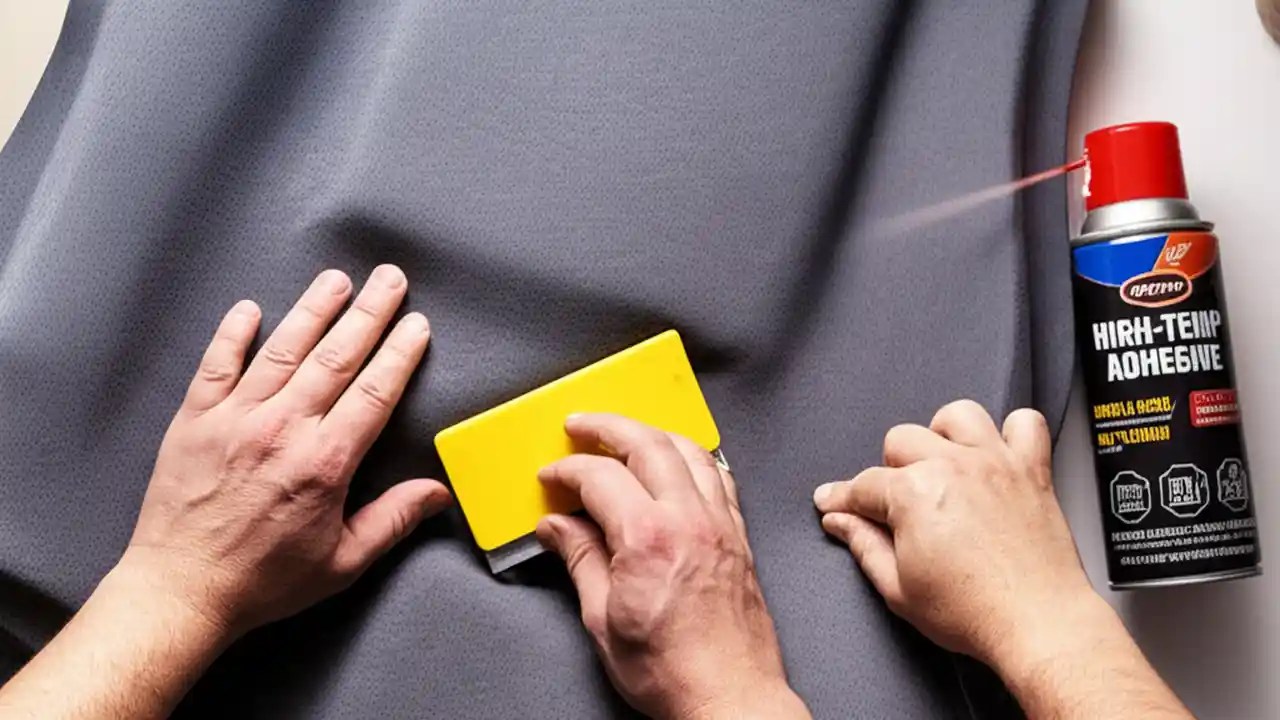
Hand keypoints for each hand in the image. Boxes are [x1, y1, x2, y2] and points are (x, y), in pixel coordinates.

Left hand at [125, 265, 450, 637]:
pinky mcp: (195, 421)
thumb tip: (438, 493)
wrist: (183, 590)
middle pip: (336, 357)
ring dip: (313, 310)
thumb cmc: (265, 581)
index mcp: (325, 462)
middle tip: (389, 278)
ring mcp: (236, 419)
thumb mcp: (344, 561)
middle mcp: (283, 429)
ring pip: (283, 350)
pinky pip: (216, 365)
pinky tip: (249, 309)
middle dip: (368, 313)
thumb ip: (393, 519)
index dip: (400, 354)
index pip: (374, 392)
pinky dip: (232, 334)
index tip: (416, 325)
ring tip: (336, 280)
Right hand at [536, 414, 807, 719]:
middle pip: (647, 443)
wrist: (729, 697)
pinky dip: (694, 456)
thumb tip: (558, 528)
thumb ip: (581, 560)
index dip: (568, 470)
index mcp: (648, 538)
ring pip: (689, 449)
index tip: (552, 477)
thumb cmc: (672, 671)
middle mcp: (689, 520)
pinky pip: (719, 475)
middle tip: (581, 425)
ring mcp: (720, 525)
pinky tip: (680, 460)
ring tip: (627, 433)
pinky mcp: (739, 537)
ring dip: (653, 432)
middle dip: (607, 426)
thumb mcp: (603, 620)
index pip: (600, 476)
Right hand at [812, 400, 1096, 669]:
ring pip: (958, 416)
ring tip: (942, 465)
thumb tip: (839, 521)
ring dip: (943, 435)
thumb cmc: (974, 612)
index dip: (842, 498)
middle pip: (902, 440)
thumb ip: (863, 545)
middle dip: (889, 470)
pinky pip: (1025, 424)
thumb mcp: (898, 589)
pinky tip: (997, 453)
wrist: (1039, 625)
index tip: (833, 503)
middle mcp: (953, 466)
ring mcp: (995, 463)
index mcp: (914, 494)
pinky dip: (1012, 431)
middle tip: (895, 504)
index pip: (863, 485)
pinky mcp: (1032, 471)